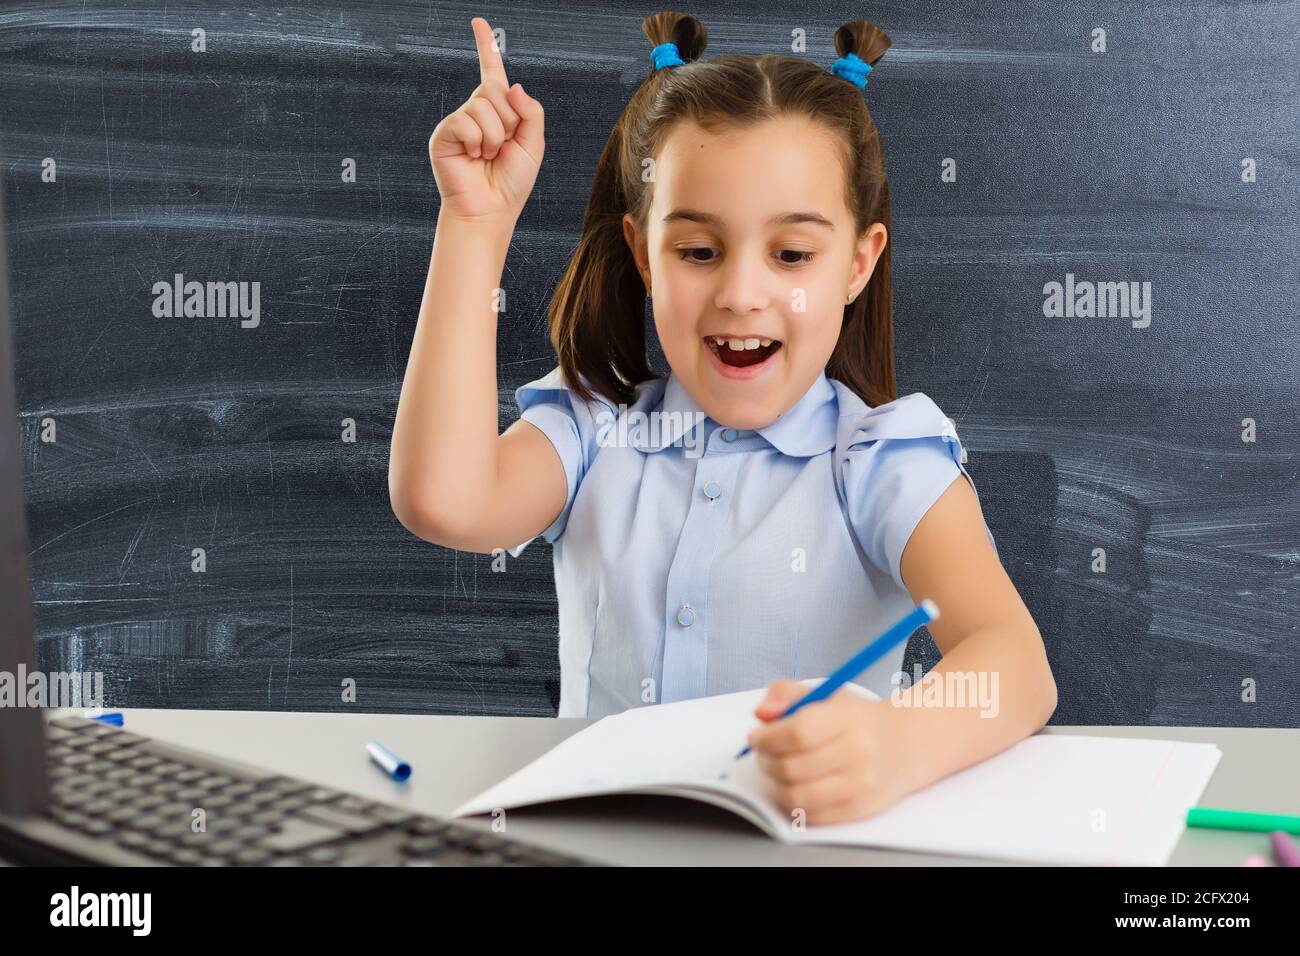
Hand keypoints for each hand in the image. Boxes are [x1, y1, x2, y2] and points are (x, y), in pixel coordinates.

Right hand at [428, 17, 544, 221]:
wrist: (490, 209)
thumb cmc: (511, 182)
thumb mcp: (533, 144)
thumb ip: (530, 112)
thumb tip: (512, 84)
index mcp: (498, 112)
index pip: (492, 72)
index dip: (486, 47)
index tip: (478, 22)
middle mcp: (476, 112)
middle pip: (496, 90)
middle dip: (508, 120)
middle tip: (502, 147)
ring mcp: (459, 122)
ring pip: (483, 107)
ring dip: (494, 136)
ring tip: (488, 156)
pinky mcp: (444, 133)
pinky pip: (466, 121)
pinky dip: (477, 141)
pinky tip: (474, 156)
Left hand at [747, 678, 914, 825]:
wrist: (904, 746)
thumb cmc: (857, 719)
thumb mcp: (825, 693)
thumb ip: (785, 694)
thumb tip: (761, 714)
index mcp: (848, 718)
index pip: (798, 732)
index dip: (767, 737)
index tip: (756, 736)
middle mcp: (858, 753)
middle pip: (792, 767)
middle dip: (765, 760)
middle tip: (763, 753)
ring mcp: (860, 785)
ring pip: (796, 796)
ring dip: (774, 784)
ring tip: (776, 769)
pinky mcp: (858, 810)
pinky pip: (810, 815)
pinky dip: (792, 802)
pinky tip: (793, 785)